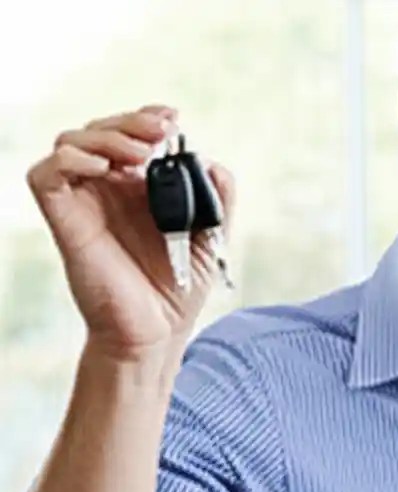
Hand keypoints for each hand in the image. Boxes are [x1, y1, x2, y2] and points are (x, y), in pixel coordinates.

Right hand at [25, 105, 235, 361]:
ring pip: (70, 141)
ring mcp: (84, 203)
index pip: (129, 134)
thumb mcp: (213, 237)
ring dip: (105, 136)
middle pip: (100, 129)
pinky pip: (45, 175)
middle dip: (131, 121)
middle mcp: (107, 190)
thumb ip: (217, 199)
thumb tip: (211, 162)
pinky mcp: (64, 221)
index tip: (174, 119)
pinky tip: (106, 170)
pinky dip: (70, 160)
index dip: (146, 117)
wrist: (157, 332)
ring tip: (141, 156)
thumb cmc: (179, 290)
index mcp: (138, 188)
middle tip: (161, 131)